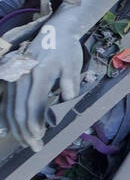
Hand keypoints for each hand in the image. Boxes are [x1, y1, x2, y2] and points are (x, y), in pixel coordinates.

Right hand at [3, 25, 82, 149]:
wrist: (53, 32)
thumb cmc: (66, 50)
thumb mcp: (73, 65)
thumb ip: (70, 82)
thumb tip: (67, 100)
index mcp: (40, 73)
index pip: (34, 102)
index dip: (35, 121)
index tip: (39, 136)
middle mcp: (22, 77)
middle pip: (19, 110)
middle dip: (26, 131)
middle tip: (36, 147)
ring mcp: (14, 79)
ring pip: (10, 108)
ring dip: (17, 128)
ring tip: (27, 143)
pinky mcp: (11, 80)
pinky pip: (6, 103)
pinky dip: (9, 118)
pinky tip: (14, 130)